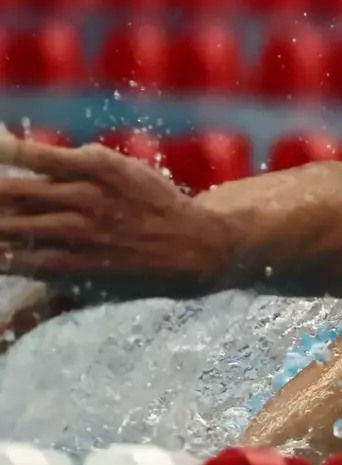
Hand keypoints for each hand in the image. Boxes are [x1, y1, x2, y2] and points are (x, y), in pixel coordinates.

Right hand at [0, 134, 239, 303]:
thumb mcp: (80, 296)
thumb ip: (30, 314)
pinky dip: (14, 150)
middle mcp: (69, 233)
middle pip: (0, 221)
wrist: (199, 247)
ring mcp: (86, 198)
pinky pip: (48, 156)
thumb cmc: (130, 272)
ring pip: (14, 190)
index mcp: (55, 267)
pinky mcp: (101, 168)